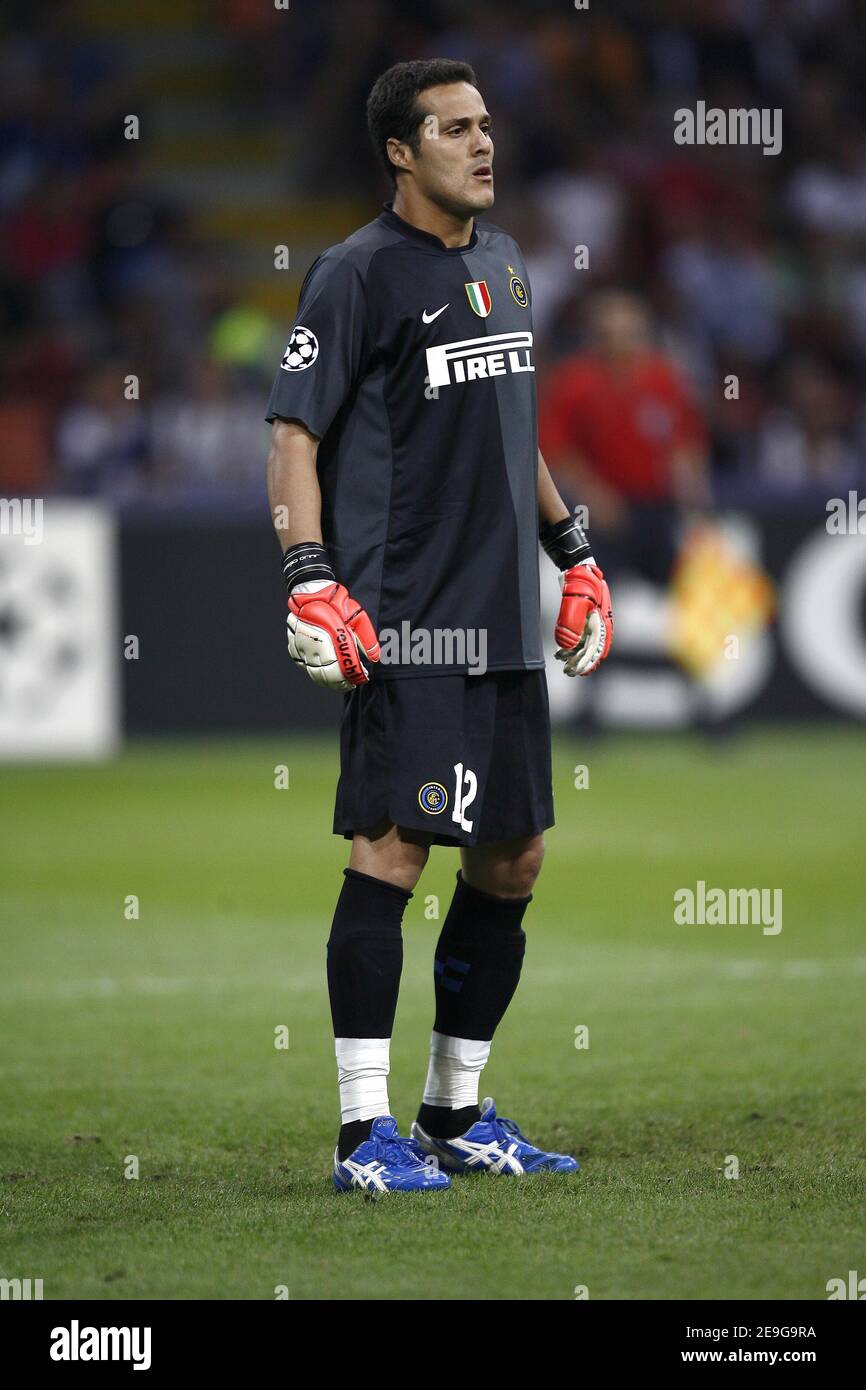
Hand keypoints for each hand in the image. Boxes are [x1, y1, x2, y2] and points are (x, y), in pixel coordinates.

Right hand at [287, 580, 379, 689]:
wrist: (310, 592)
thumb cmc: (336, 602)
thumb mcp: (358, 616)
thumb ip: (367, 638)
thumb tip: (374, 658)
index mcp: (333, 637)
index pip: (345, 667)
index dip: (354, 676)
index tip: (362, 678)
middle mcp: (316, 644)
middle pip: (328, 675)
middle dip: (341, 683)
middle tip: (351, 683)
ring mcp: (302, 646)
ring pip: (314, 673)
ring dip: (328, 681)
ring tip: (340, 683)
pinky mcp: (294, 646)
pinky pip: (304, 666)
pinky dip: (314, 673)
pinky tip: (323, 674)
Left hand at [554, 562, 612, 676]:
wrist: (578, 570)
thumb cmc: (581, 585)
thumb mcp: (577, 603)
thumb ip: (572, 624)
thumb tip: (568, 647)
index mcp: (601, 622)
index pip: (596, 648)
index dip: (588, 661)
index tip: (579, 671)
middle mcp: (598, 625)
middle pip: (592, 650)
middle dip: (581, 663)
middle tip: (568, 672)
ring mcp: (591, 623)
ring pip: (585, 646)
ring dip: (575, 658)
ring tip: (564, 667)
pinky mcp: (583, 621)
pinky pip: (579, 638)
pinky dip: (571, 648)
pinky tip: (560, 654)